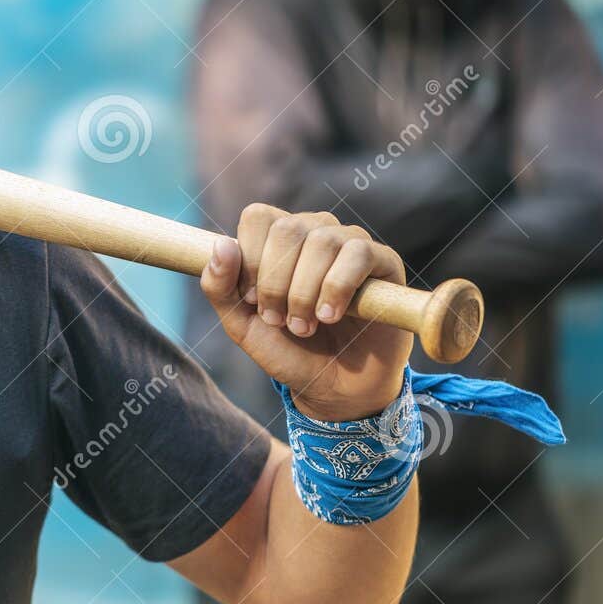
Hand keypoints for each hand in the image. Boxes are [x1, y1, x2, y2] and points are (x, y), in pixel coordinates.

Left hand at [200, 204, 412, 421]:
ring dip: (304, 292)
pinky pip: (359, 254)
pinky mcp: (383, 261)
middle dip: (275, 283)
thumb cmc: (288, 350)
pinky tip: (330, 316)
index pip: (258, 217)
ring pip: (322, 241)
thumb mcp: (241, 324)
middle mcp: (315, 230)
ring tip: (304, 326)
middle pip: (287, 228)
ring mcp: (350, 243)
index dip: (251, 260)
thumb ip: (219, 287)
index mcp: (278, 238)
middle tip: (280, 321)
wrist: (334, 387)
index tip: (252, 301)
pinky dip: (337, 288)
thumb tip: (221, 244)